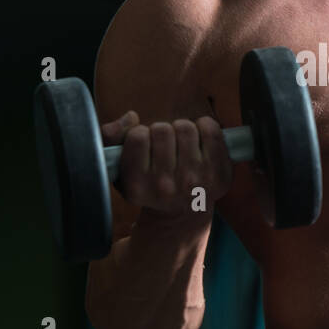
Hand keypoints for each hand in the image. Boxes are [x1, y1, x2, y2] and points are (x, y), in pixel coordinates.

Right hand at [99, 112, 233, 219]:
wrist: (182, 212)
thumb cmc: (149, 183)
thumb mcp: (119, 167)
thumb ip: (110, 137)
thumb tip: (130, 117)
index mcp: (137, 186)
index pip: (137, 136)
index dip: (140, 135)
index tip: (145, 147)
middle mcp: (166, 186)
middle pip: (162, 129)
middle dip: (162, 133)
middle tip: (165, 149)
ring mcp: (195, 181)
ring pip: (185, 127)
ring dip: (182, 131)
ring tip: (181, 147)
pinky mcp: (219, 174)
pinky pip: (210, 129)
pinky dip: (204, 127)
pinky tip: (199, 143)